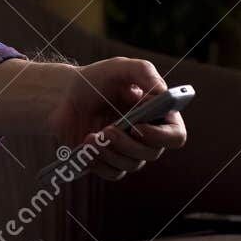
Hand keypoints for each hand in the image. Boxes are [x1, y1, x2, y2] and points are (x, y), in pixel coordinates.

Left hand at [48, 57, 186, 180]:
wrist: (64, 94)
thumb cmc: (97, 80)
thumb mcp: (120, 67)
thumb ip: (144, 72)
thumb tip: (163, 91)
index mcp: (158, 114)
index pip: (175, 135)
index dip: (162, 136)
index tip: (139, 126)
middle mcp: (147, 136)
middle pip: (152, 153)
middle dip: (128, 143)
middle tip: (107, 129)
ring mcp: (128, 151)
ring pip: (131, 165)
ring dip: (111, 153)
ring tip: (91, 137)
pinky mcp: (109, 161)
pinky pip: (113, 173)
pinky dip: (99, 163)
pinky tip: (86, 147)